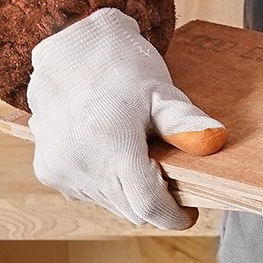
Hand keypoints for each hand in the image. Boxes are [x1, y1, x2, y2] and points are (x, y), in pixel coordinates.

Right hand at [26, 7, 224, 229]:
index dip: (173, 215)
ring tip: (134, 150)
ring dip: (127, 189)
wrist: (69, 48)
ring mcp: (61, 170)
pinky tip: (108, 149)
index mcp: (112, 145)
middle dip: (153, 198)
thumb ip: (185, 122)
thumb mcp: (160, 90)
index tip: (189, 213)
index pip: (148, 206)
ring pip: (109, 203)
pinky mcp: (47, 171)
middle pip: (130, 210)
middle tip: (167, 169)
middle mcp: (81, 164)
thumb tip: (215, 141)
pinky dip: (104, 181)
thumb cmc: (121, 67)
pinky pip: (87, 193)